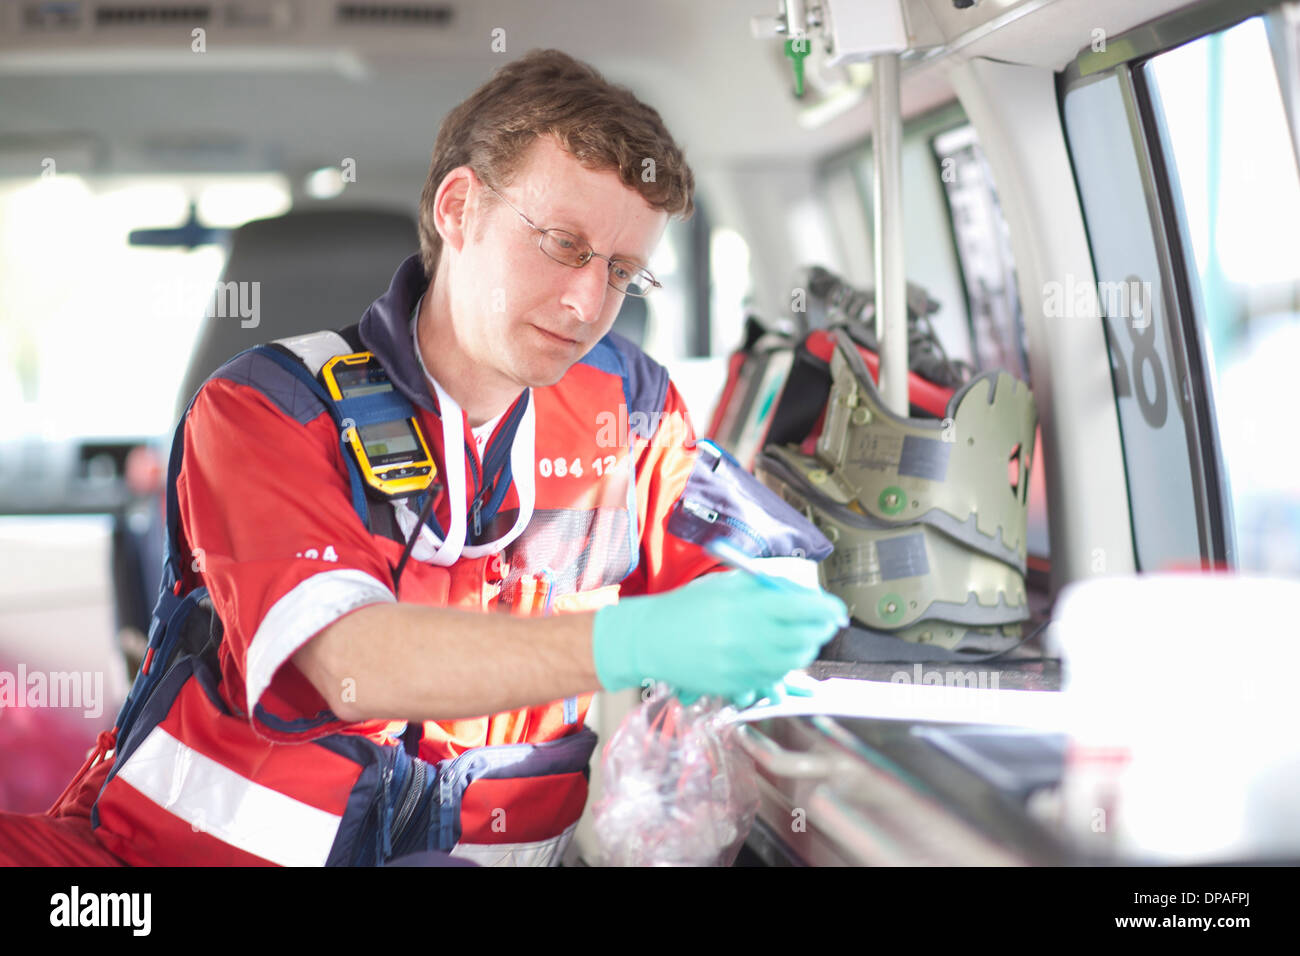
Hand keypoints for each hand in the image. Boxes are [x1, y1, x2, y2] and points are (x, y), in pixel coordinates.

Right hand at [592, 570, 846, 705]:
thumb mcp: (730, 584)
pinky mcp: (736, 685)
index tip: (836, 609)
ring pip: (794, 663)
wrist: (651, 638)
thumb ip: (770, 589)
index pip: (806, 609)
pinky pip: (774, 679)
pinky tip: (775, 654)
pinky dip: (782, 667)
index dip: (828, 609)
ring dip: (803, 650)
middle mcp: (749, 638)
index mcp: (749, 606)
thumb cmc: (691, 605)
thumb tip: (809, 597)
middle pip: (806, 640)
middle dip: (819, 631)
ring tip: (796, 636)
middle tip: (820, 622)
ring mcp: (743, 666)